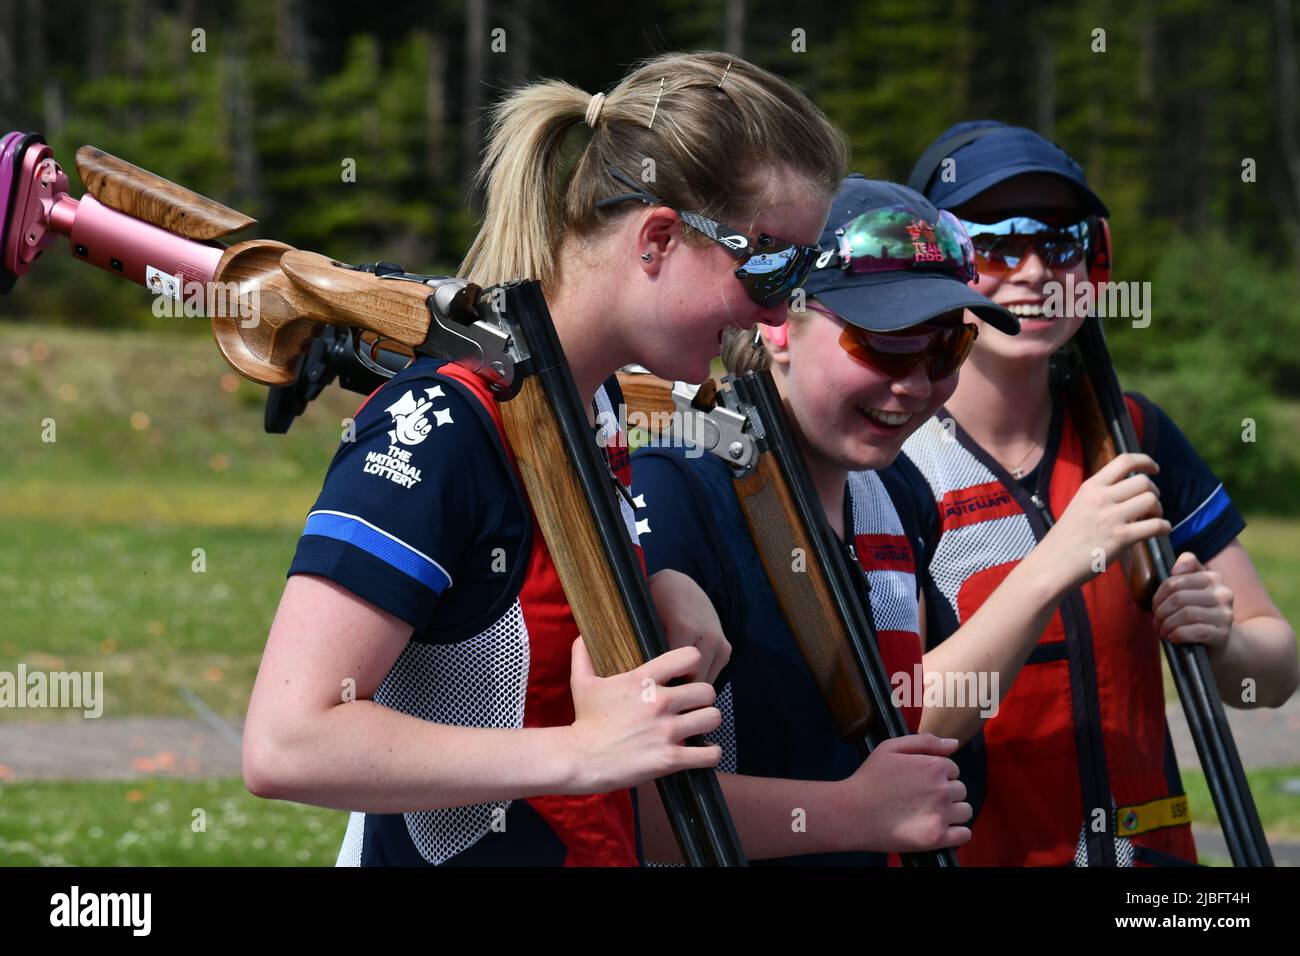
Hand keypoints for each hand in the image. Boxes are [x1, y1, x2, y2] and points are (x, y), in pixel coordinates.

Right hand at [563, 636, 721, 792]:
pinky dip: (710, 754)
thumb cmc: (584, 721)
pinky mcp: (670, 758)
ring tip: (698, 727)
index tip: (687, 676)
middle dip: (703, 699)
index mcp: (644, 680)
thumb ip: (584, 655)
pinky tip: (701, 751)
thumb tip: (581, 636)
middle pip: (708, 691)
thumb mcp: (582, 682)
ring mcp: (666, 731)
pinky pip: (709, 754)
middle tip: (693, 706)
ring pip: (713, 718)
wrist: (580, 759)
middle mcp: (659, 702)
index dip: (693, 665)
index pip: (689, 657)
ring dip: (707, 723)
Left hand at [647, 569, 731, 683]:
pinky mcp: (725, 650)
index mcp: (685, 628)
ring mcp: (720, 643)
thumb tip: (644, 678)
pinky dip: (697, 679)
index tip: (650, 691)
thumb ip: (646, 645)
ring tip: (670, 687)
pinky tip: (682, 676)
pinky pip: (711, 676)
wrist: (681, 587)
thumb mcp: (645, 618)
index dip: (663, 686)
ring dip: (689, 687)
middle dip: (677, 691)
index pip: (677, 673)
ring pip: (705, 682)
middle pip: (694, 682)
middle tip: (659, 695)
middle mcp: (708, 636)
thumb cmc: (656, 602)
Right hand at [832, 734, 971, 853]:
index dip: (937, 774)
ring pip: (965, 811)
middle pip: (960, 789)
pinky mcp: (937, 838)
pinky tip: (939, 828)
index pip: (953, 769)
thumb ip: (925, 741)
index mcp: (934, 766)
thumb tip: (954, 743)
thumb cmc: (869, 778)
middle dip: (945, 792)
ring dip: (953, 811)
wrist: (851, 812)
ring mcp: (941, 815)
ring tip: (930, 813)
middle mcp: (942, 789)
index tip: (920, 782)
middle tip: (921, 798)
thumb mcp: (890, 748)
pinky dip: (957, 832)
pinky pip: (964, 835)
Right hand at [1037, 452, 1170, 593]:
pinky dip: (1164, 527)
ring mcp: (1111, 517)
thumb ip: (1101, 495)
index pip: (1124, 461)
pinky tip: (1160, 531)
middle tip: (1149, 505)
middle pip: (1143, 482)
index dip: (1145, 461)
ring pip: (1151, 500)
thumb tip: (1129, 492)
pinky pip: (1156, 525)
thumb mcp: (1079, 505)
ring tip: (1152, 519)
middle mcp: (1101, 498)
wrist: (1053, 563)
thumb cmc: (1065, 538)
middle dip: (1154, 492)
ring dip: (1158, 509)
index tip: (1154, 469)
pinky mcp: (1121, 538)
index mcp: (1090, 487)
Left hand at [1152, 552, 1233, 652]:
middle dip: (1161, 611)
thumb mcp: (1195, 588)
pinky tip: (1173, 637)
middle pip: (1178, 598)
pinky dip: (1178, 634)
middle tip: (1157, 620)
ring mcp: (1225, 614)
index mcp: (1213, 578)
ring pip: (1186, 614)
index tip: (1156, 606)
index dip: (1159, 596)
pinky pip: (1195, 631)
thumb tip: (1176, 568)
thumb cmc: (1201, 611)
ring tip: (1163, 630)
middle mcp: (1223, 594)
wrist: (1223, 640)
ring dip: (1168, 624)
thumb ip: (1187, 570)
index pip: (1174, 582)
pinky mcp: (1223, 633)